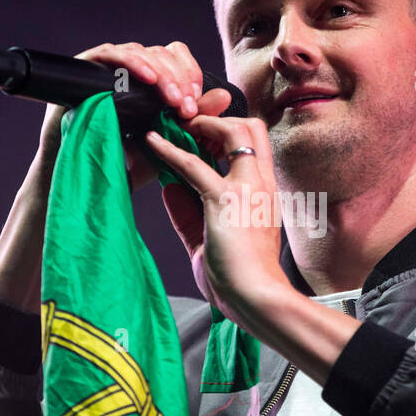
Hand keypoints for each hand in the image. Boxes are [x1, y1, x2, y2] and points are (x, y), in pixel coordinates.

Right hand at [37, 42, 232, 192]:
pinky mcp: (85, 66)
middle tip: (186, 107)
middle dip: (180, 79)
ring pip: (142, 51)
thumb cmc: (125, 162)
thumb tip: (224, 97)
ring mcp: (108, 66)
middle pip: (163, 53)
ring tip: (171, 99)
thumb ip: (195, 120)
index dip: (190, 75)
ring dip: (162, 74)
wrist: (86, 177)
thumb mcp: (167, 142)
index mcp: (151, 81)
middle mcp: (130, 69)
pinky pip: (111, 52)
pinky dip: (133, 63)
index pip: (177, 58)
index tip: (195, 103)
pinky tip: (148, 80)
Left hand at [144, 114, 290, 328]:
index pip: (254, 145)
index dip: (228, 132)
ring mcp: (247, 187)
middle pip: (251, 127)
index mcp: (264, 193)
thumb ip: (189, 214)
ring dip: (199, 124)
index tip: (201, 136)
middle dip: (219, 118)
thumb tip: (169, 188)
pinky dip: (168, 150)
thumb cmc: (239, 279)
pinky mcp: (224, 198)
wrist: (255, 297)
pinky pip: (192, 164)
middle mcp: (261, 183)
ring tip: (173, 125)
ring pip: (233, 130)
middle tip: (190, 124)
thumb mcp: (209, 240)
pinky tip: (152, 143)